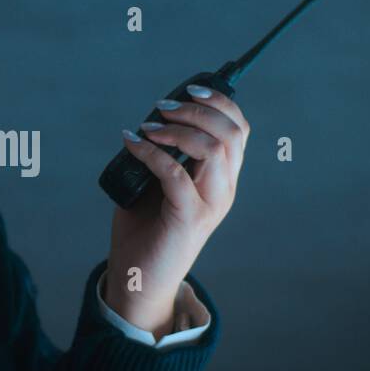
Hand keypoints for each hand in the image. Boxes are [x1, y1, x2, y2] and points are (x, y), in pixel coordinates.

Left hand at [103, 84, 248, 336]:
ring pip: (213, 149)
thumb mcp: (158, 185)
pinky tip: (131, 144)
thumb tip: (150, 121)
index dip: (219, 102)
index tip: (189, 89)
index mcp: (223, 180)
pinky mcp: (188, 219)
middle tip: (162, 107)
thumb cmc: (145, 231)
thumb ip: (165, 156)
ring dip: (178, 128)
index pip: (238, 130)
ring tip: (148, 126)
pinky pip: (174, 173)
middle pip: (231, 133)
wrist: (139, 280)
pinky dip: (150, 152)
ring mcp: (210, 205)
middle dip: (197, 109)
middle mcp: (224, 190)